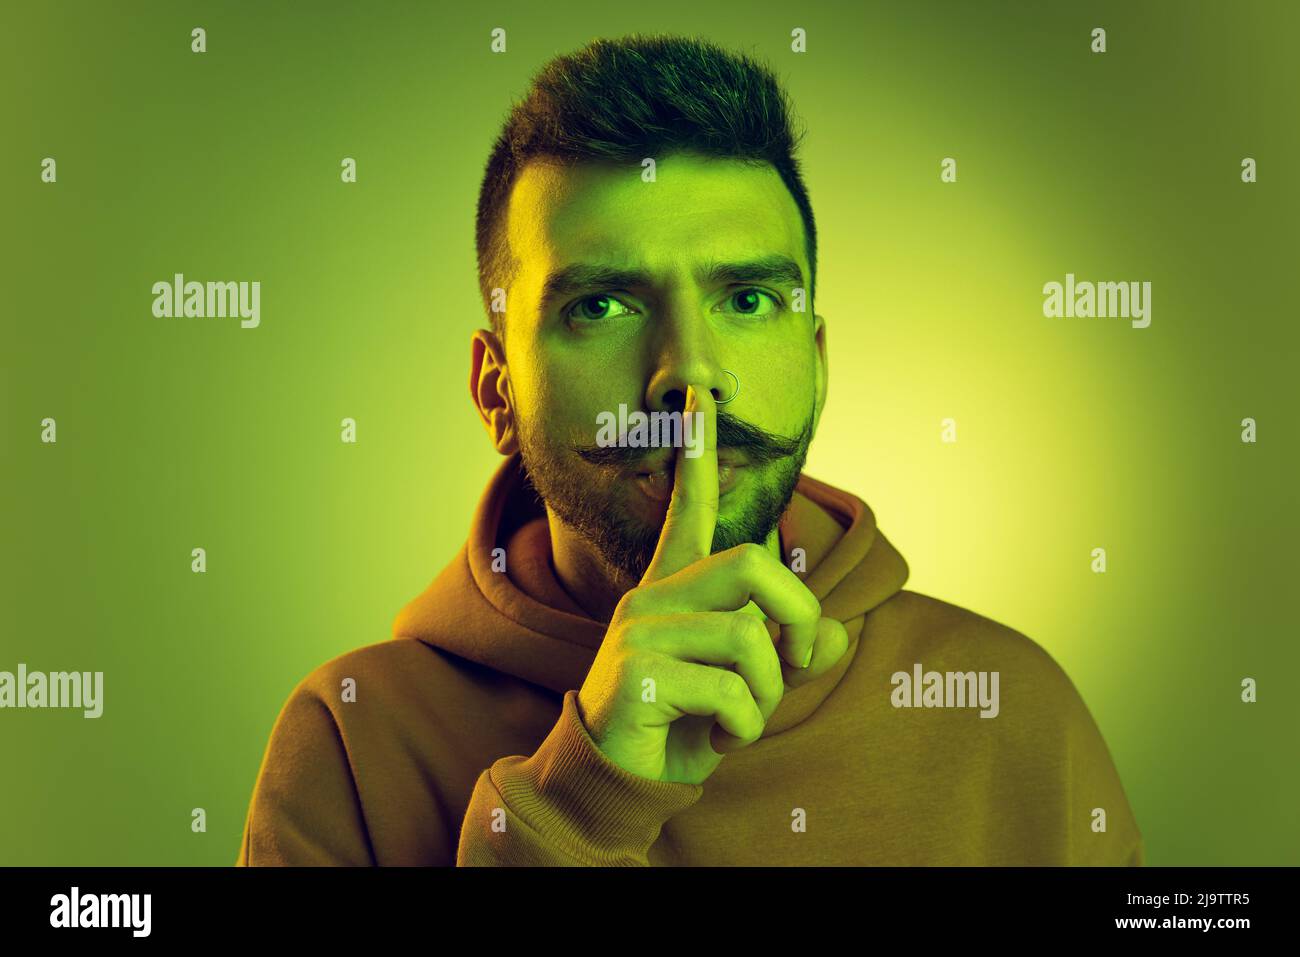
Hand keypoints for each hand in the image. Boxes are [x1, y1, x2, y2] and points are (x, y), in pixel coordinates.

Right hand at [576, 383, 849, 783]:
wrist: (614, 778)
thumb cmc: (682, 724)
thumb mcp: (747, 686)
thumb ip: (791, 655)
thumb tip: (833, 635)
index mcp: (674, 588)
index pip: (687, 509)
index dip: (697, 452)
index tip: (697, 393)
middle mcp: (653, 597)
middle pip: (754, 564)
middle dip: (798, 616)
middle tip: (796, 663)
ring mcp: (641, 631)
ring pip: (750, 639)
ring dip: (770, 695)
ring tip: (744, 721)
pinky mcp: (638, 674)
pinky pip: (732, 692)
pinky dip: (746, 728)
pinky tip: (720, 741)